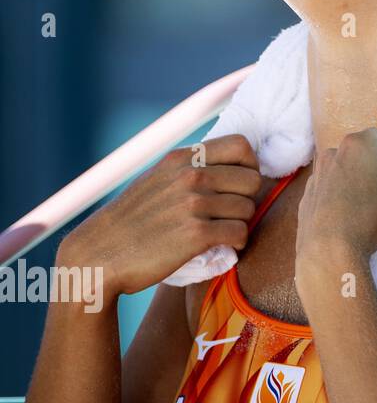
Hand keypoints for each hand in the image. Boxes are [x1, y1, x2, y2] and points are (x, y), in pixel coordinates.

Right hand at [58, 134, 262, 297]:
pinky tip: (223, 247)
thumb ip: (191, 169)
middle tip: (230, 214)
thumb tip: (235, 164)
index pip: (241, 146)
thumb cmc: (132, 221)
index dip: (250, 166)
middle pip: (252, 180)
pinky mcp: (196, 234)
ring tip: (221, 232)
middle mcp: (189, 176)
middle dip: (247, 199)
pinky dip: (237, 243)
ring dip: (240, 224)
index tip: (239, 185)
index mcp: (181, 158)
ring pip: (248, 209)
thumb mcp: (157, 180)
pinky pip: (240, 234)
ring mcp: (193, 204)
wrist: (97, 256)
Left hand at [294, 127, 376, 272]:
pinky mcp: (306, 203)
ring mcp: (316, 178)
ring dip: (357, 185)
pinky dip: (340, 204)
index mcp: (358, 143)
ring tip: (371, 211)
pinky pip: (329, 196)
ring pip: (345, 175)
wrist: (329, 252)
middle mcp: (332, 153)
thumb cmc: (371, 213)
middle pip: (363, 155)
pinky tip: (351, 223)